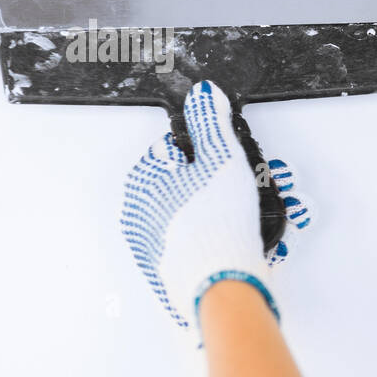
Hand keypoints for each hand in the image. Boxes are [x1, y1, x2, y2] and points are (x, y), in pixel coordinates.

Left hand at [122, 80, 284, 329]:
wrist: (219, 282)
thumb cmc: (218, 221)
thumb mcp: (222, 157)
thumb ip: (211, 120)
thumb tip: (203, 94)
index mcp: (144, 177)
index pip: (177, 150)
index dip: (209, 157)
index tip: (227, 171)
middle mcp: (137, 209)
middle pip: (181, 184)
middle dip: (211, 188)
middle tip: (239, 198)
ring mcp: (148, 243)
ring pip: (185, 216)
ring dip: (209, 217)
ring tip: (238, 224)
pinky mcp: (162, 271)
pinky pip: (187, 247)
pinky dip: (205, 244)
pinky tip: (226, 246)